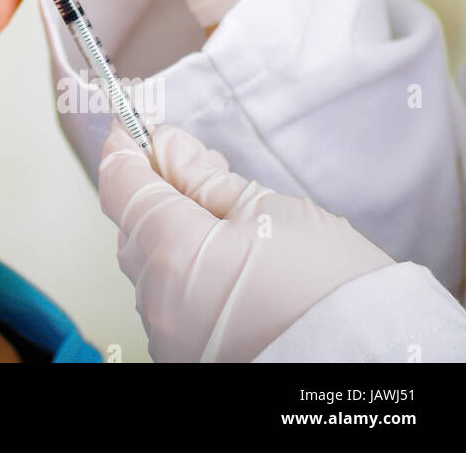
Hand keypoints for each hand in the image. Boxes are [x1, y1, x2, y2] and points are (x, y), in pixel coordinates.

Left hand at [98, 119, 394, 361]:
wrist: (369, 364)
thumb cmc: (332, 292)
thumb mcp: (272, 211)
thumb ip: (203, 178)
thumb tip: (167, 148)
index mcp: (173, 251)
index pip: (121, 185)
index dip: (123, 148)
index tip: (129, 126)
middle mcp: (157, 299)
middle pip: (133, 225)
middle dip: (156, 188)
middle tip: (197, 164)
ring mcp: (169, 335)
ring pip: (149, 265)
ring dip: (171, 232)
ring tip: (226, 217)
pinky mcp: (187, 356)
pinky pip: (168, 301)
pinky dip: (184, 273)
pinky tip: (225, 261)